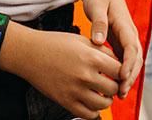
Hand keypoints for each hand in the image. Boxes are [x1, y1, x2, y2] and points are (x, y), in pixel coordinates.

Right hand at [0, 24, 120, 119]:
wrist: (30, 54)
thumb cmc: (55, 44)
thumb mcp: (82, 40)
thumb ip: (102, 52)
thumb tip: (119, 63)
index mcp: (91, 57)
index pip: (120, 70)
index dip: (121, 70)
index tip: (117, 70)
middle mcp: (84, 75)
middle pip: (114, 89)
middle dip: (114, 85)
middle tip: (109, 81)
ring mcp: (75, 91)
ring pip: (104, 104)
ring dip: (106, 99)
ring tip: (100, 91)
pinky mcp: (66, 102)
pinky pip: (88, 114)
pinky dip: (94, 111)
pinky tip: (92, 101)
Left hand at [82, 0, 142, 97]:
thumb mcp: (96, 5)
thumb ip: (98, 22)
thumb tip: (98, 41)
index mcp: (125, 24)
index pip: (132, 47)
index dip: (129, 63)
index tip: (122, 77)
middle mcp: (129, 33)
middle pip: (136, 58)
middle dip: (130, 76)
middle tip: (120, 92)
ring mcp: (126, 38)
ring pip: (133, 62)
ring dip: (128, 78)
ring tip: (119, 94)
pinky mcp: (121, 42)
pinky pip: (125, 60)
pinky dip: (123, 73)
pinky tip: (114, 85)